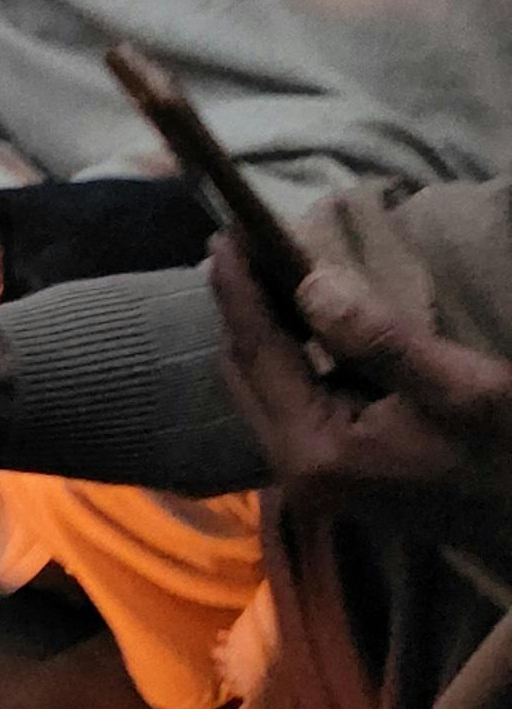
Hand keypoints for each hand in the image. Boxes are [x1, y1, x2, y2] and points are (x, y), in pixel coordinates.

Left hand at [212, 240, 511, 527]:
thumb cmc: (509, 454)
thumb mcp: (460, 388)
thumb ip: (380, 340)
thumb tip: (310, 283)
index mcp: (317, 451)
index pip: (259, 355)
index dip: (238, 290)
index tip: (225, 230)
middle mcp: (299, 471)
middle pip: (245, 375)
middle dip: (238, 308)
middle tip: (237, 239)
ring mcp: (316, 478)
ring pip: (262, 390)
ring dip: (261, 331)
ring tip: (261, 267)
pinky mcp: (337, 474)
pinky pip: (290, 403)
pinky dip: (288, 358)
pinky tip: (301, 320)